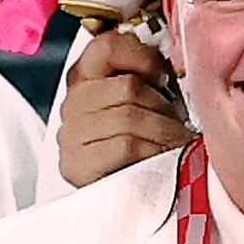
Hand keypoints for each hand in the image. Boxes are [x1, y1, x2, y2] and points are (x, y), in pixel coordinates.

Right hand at [57, 23, 188, 188]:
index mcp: (85, 80)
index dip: (142, 56)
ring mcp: (70, 135)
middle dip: (160, 106)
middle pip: (126, 87)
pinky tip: (160, 158)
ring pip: (128, 116)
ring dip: (162, 131)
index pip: (106, 46)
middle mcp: (72, 105)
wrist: (134, 196)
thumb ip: (147, 75)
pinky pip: (124, 146)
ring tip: (171, 141)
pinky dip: (152, 152)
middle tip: (173, 121)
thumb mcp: (147, 102)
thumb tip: (172, 55)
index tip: (161, 75)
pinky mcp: (76, 165)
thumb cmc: (146, 145)